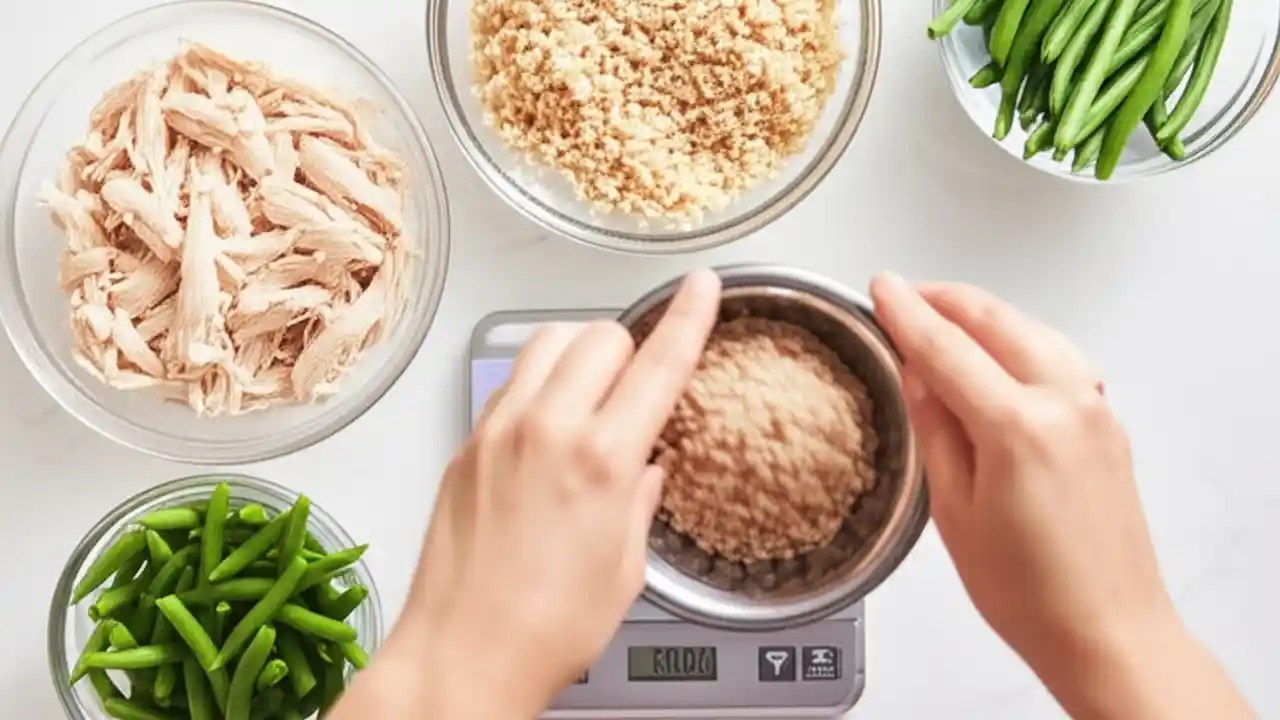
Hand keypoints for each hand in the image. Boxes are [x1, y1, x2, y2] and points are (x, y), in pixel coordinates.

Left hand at [331, 269, 720, 719]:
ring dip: (579, 352)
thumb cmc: (543, 629)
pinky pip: (509, 383)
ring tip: (591, 392)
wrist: (461, 656)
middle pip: (600, 335)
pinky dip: (537, 385)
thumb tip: (646, 470)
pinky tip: (546, 428)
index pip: (658, 363)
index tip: (705, 285)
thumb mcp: (624, 569)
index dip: (690, 317)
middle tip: (639, 384)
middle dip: (631, 347)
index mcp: (601, 461)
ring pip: (546, 341)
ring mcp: (498, 432)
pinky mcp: (466, 445)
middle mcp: (545, 431)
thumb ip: (638, 503)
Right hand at [871, 273, 1251, 719]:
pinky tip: (1000, 347)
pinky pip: (1060, 353)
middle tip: (903, 294)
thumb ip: (935, 429)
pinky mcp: (1108, 422)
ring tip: (942, 314)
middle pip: (995, 320)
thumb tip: (917, 373)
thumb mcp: (954, 512)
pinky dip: (1020, 336)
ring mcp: (1095, 408)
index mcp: (1018, 427)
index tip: (880, 288)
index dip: (906, 313)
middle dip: (944, 299)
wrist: (1109, 631)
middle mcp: (1065, 404)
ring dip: (983, 312)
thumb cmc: (1031, 593)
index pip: (946, 347)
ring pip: (1032, 328)